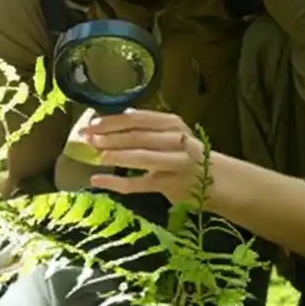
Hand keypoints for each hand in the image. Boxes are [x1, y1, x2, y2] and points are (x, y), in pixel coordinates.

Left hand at [81, 109, 210, 203]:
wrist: (218, 180)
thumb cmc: (188, 155)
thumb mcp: (173, 135)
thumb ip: (148, 128)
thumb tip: (113, 120)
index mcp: (173, 124)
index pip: (138, 119)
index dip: (112, 121)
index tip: (91, 123)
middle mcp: (177, 141)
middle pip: (137, 137)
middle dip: (109, 137)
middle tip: (86, 138)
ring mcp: (175, 164)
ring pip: (141, 158)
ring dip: (115, 155)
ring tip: (95, 155)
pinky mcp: (170, 186)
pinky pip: (138, 184)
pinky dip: (116, 183)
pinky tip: (97, 180)